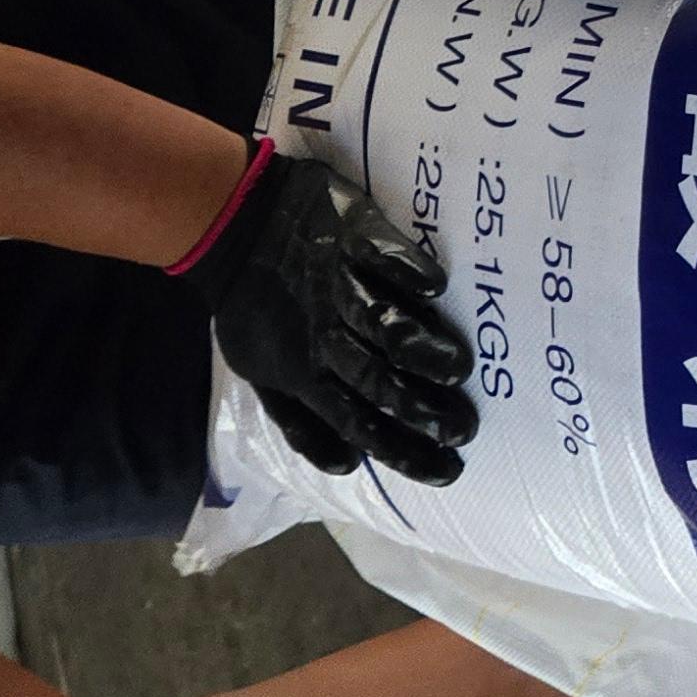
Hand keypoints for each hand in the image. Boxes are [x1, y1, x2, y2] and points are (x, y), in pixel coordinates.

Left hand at [176, 145, 478, 483]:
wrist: (232, 226)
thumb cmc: (254, 307)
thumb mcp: (261, 376)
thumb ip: (301, 422)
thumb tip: (345, 465)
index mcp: (304, 374)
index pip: (358, 424)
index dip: (403, 451)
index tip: (448, 470)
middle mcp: (325, 337)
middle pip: (377, 383)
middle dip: (423, 411)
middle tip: (464, 427)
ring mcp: (339, 287)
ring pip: (382, 325)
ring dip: (420, 349)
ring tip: (458, 368)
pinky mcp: (352, 240)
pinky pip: (383, 259)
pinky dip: (408, 272)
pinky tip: (436, 287)